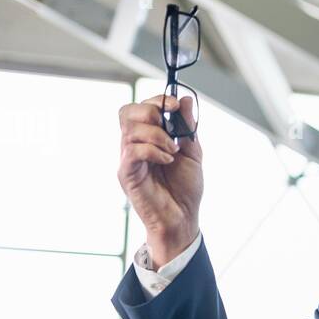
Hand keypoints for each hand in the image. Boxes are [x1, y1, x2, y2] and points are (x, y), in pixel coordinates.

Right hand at [117, 93, 203, 265]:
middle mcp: (133, 146)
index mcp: (147, 138)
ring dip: (157, 135)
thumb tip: (186, 100)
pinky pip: (132, 151)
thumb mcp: (192, 152)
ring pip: (130, 129)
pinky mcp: (127, 174)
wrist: (183, 218)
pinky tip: (167, 160)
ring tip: (173, 151)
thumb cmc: (185, 189)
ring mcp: (128, 160)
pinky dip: (153, 150)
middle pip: (126, 112)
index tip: (176, 105)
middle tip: (169, 128)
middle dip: (150, 112)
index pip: (140, 107)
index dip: (157, 100)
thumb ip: (187, 127)